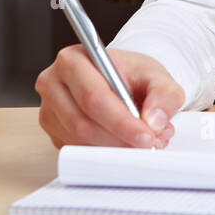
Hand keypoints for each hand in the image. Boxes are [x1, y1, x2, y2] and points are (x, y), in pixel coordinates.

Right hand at [35, 46, 185, 150]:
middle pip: (83, 123)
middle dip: (119, 139)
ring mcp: (50, 110)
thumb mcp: (156, 76)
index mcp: (73, 60)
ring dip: (114, 148)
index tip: (146, 136)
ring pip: (80, 141)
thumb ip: (164, 95)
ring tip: (142, 140)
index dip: (120, 121)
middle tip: (148, 144)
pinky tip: (124, 142)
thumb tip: (154, 121)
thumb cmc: (131, 73)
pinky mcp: (54, 132)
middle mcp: (54, 84)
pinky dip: (104, 153)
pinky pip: (78, 151)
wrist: (120, 79)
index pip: (93, 96)